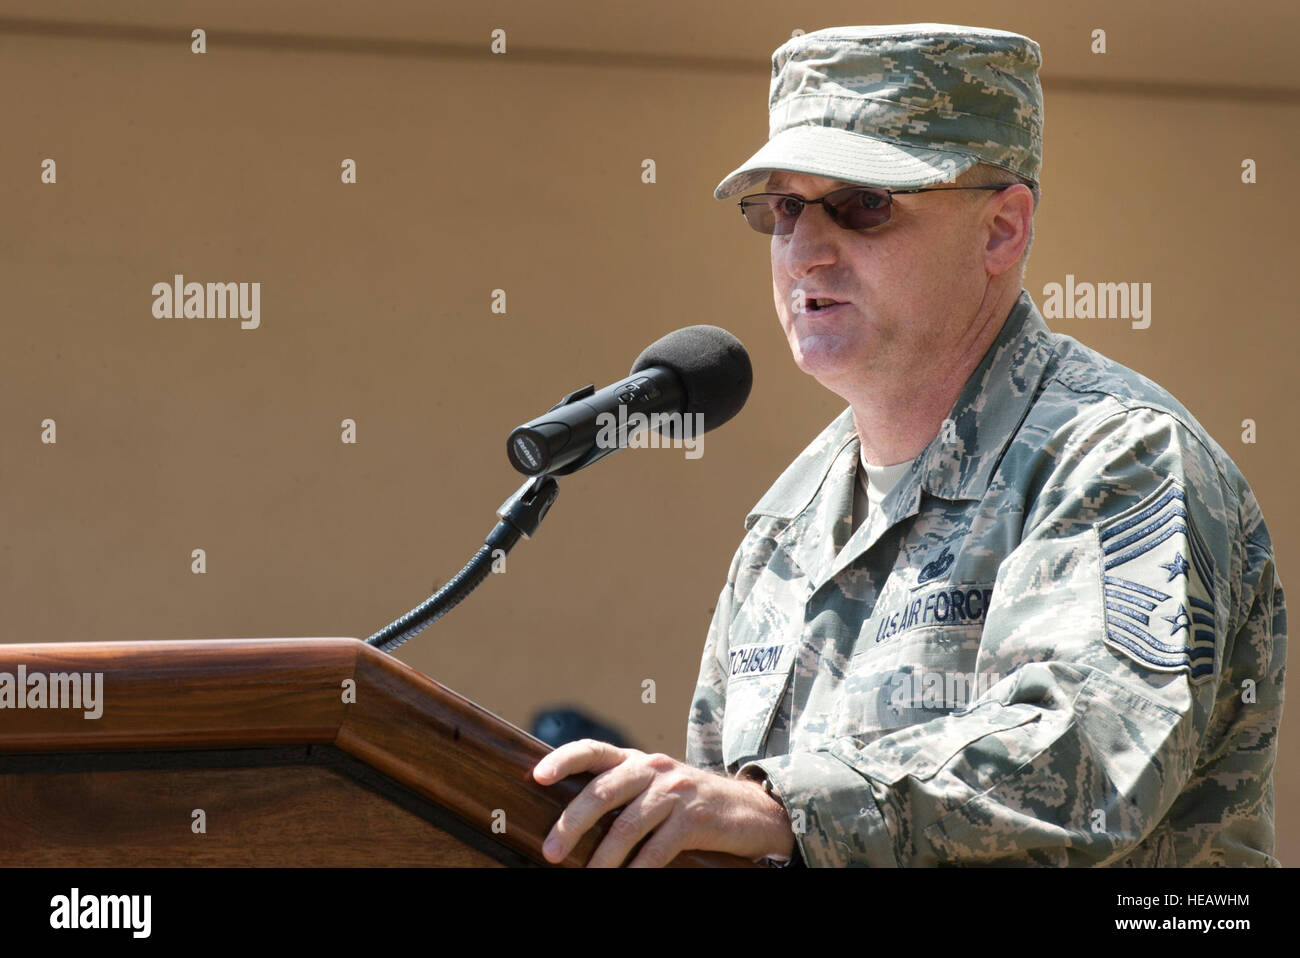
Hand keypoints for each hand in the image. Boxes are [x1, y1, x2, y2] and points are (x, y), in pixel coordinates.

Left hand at [532, 739, 795, 866]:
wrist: (749, 810)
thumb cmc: (688, 803)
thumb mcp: (653, 786)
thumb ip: (619, 790)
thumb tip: (568, 819)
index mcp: (635, 759)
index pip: (592, 750)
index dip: (563, 760)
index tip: (537, 776)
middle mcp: (652, 768)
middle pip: (603, 791)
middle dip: (572, 823)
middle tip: (551, 850)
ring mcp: (674, 791)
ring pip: (627, 825)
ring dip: (603, 858)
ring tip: (587, 877)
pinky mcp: (694, 819)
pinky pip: (657, 849)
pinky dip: (637, 869)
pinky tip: (625, 881)